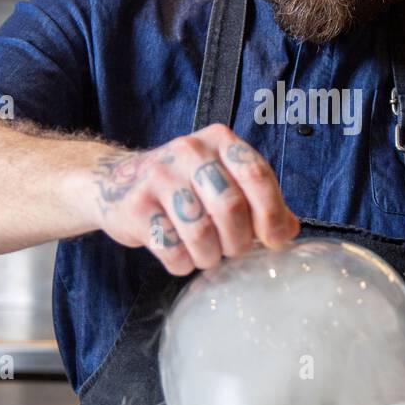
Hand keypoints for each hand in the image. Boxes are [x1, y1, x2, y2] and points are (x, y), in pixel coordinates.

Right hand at [83, 124, 299, 274]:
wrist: (116, 182)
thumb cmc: (184, 185)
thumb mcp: (224, 179)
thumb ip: (259, 200)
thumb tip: (288, 231)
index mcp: (220, 140)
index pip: (257, 175)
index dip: (271, 214)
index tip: (274, 240)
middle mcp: (189, 151)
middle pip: (230, 207)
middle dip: (239, 241)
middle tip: (234, 250)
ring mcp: (159, 177)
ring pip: (200, 233)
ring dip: (210, 256)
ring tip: (207, 255)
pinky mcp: (136, 207)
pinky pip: (171, 249)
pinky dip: (183, 264)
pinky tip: (181, 257)